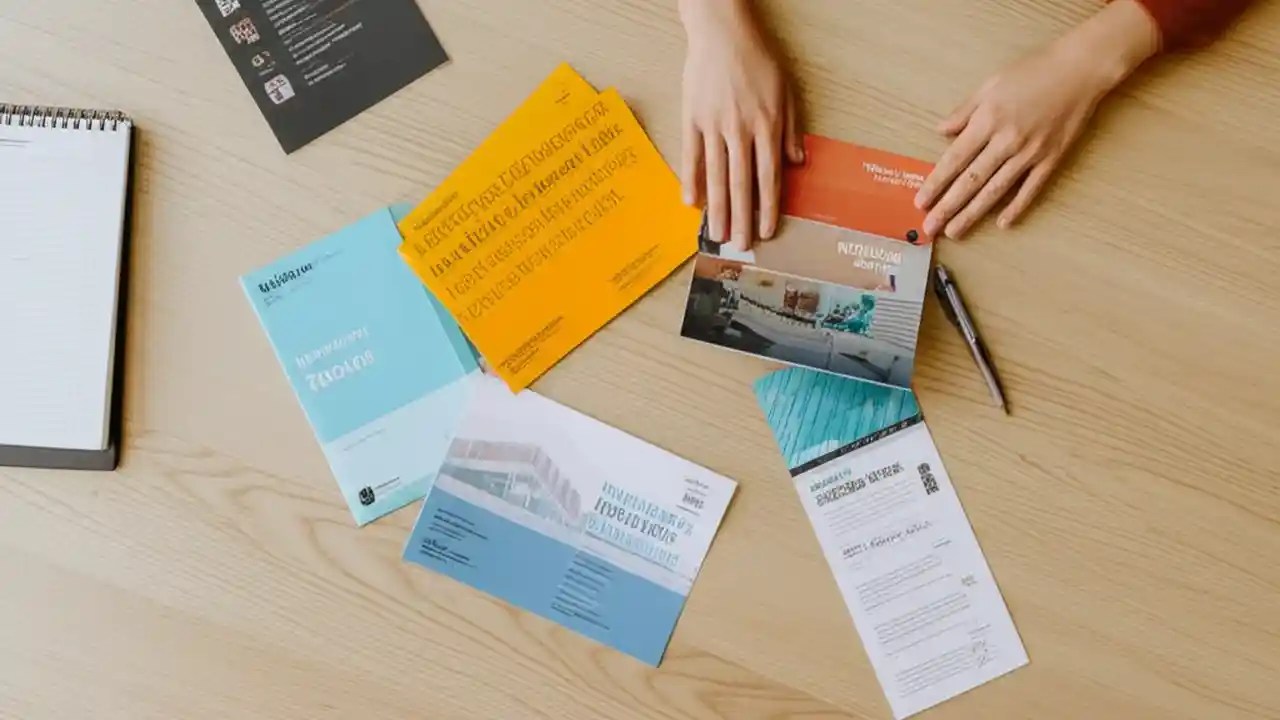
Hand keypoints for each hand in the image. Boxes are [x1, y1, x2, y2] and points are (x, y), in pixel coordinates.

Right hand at [680, 0, 803, 250]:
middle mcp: (740, 130)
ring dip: (718, 209)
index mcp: (767, 126)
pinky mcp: (692, 118)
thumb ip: (791, 129)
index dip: (768, 207)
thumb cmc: (758, 59)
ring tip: (717, 235)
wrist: (723, 32)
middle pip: (741, 184)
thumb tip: (796, 162)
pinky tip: (690, 203)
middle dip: (742, 219)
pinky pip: (691, 156)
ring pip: (716, 176)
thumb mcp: (786, 91)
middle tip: (741, 246)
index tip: (768, 231)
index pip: (769, 177)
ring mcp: (714, 125)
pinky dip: (690, 180)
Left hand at [916, 0, 1159, 238]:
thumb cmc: (1033, 71)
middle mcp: (1006, 141)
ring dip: (973, 213)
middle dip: (947, 207)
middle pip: (971, 181)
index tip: (920, 201)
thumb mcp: (990, 84)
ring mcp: (1030, 152)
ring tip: (955, 231)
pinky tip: (1002, 224)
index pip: (954, 159)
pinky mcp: (1051, 158)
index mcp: (987, 121)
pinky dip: (1016, 207)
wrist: (1080, 69)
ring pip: (996, 190)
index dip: (936, 183)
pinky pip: (1030, 188)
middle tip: (930, 227)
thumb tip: (941, 131)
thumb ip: (964, 111)